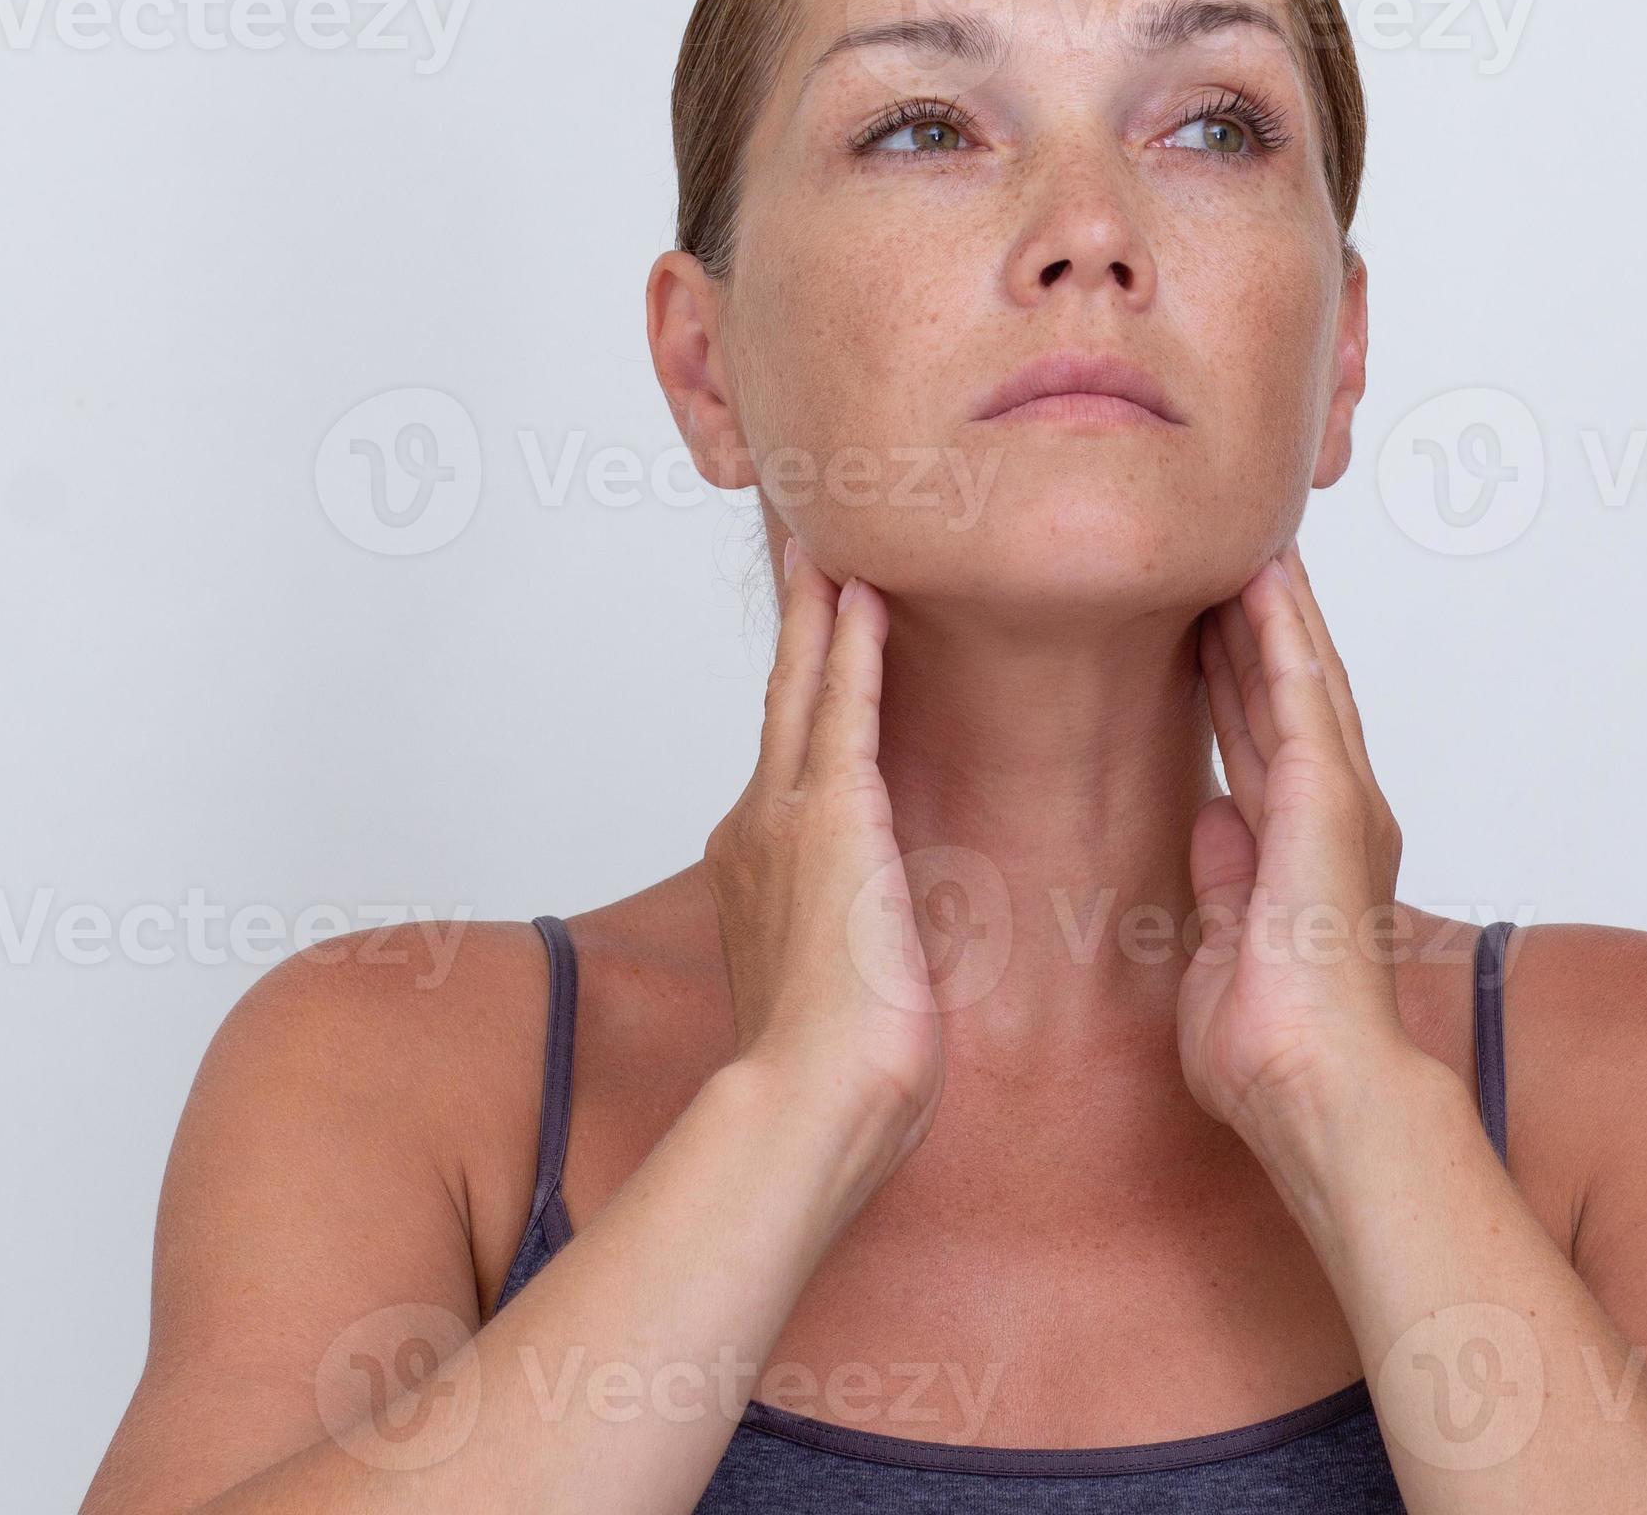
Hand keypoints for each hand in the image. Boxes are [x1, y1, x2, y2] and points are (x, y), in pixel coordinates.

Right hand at [703, 540, 942, 1162]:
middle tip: (804, 547)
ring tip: (830, 541)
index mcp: (760, 869)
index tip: (810, 640)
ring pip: (803, 685)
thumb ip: (855, 942)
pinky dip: (853, 644)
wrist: (808, 1105)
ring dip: (821, 609)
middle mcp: (758, 829)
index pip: (787, 755)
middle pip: (781, 698)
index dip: (799, 691)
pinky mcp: (831, 818)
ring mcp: (785, 818)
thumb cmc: (835, 1076)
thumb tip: (888, 943)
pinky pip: (843, 706)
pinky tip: (867, 593)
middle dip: (797, 621)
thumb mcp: (841, 988)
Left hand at [1176, 542, 1421, 1135]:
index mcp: (1303, 850)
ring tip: (1250, 535)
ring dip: (1274, 607)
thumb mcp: (1218, 954)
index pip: (1263, 738)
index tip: (1211, 615)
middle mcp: (1333, 817)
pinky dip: (1284, 634)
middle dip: (1261, 620)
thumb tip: (1211, 824)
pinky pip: (1302, 698)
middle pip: (1288, 692)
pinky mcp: (1329, 805)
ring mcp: (1339, 806)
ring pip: (1301, 678)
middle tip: (1234, 544)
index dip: (1239, 672)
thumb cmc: (1274, 1054)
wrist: (1320, 1095)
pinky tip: (1262, 579)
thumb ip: (1220, 886)